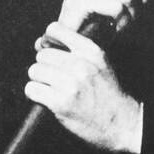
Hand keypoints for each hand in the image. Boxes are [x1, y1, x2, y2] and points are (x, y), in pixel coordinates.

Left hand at [25, 20, 141, 152]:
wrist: (121, 123)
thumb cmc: (107, 93)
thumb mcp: (99, 64)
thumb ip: (75, 51)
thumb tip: (39, 43)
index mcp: (91, 51)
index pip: (55, 30)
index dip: (47, 41)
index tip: (49, 51)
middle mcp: (81, 64)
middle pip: (42, 55)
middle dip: (44, 66)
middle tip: (54, 78)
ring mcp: (71, 84)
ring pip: (35, 71)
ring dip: (39, 81)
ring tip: (51, 89)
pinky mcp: (61, 103)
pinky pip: (32, 89)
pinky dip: (35, 95)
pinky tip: (47, 99)